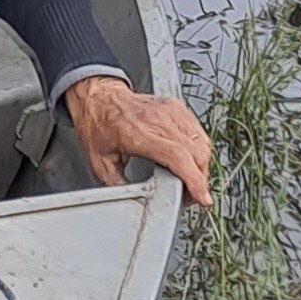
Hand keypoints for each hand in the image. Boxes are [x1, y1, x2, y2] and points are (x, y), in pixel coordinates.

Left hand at [63, 74, 212, 208]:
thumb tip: (132, 204)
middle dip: (198, 181)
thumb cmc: (98, 124)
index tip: (202, 198)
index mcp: (137, 133)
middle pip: (195, 154)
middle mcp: (157, 120)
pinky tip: (188, 161)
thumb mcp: (99, 162)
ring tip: (187, 180)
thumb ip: (118, 185)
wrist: (99, 96)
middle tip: (187, 196)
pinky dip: (199, 151)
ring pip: (201, 144)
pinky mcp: (176, 107)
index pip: (177, 156)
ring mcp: (169, 111)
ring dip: (200, 167)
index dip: (194, 180)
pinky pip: (198, 133)